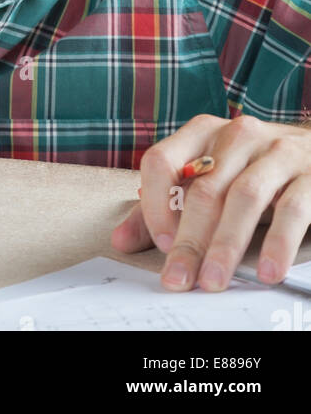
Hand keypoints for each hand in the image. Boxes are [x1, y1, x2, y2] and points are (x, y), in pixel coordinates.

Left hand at [111, 113, 310, 290]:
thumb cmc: (253, 170)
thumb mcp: (210, 180)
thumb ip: (165, 207)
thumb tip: (121, 241)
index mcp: (202, 133)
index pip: (162, 160)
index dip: (155, 204)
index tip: (161, 243)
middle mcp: (237, 134)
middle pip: (203, 189)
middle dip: (189, 241)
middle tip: (180, 279)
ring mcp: (276, 151)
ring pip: (242, 197)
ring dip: (226, 245)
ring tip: (214, 280)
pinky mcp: (309, 174)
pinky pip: (291, 209)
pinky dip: (277, 244)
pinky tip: (267, 271)